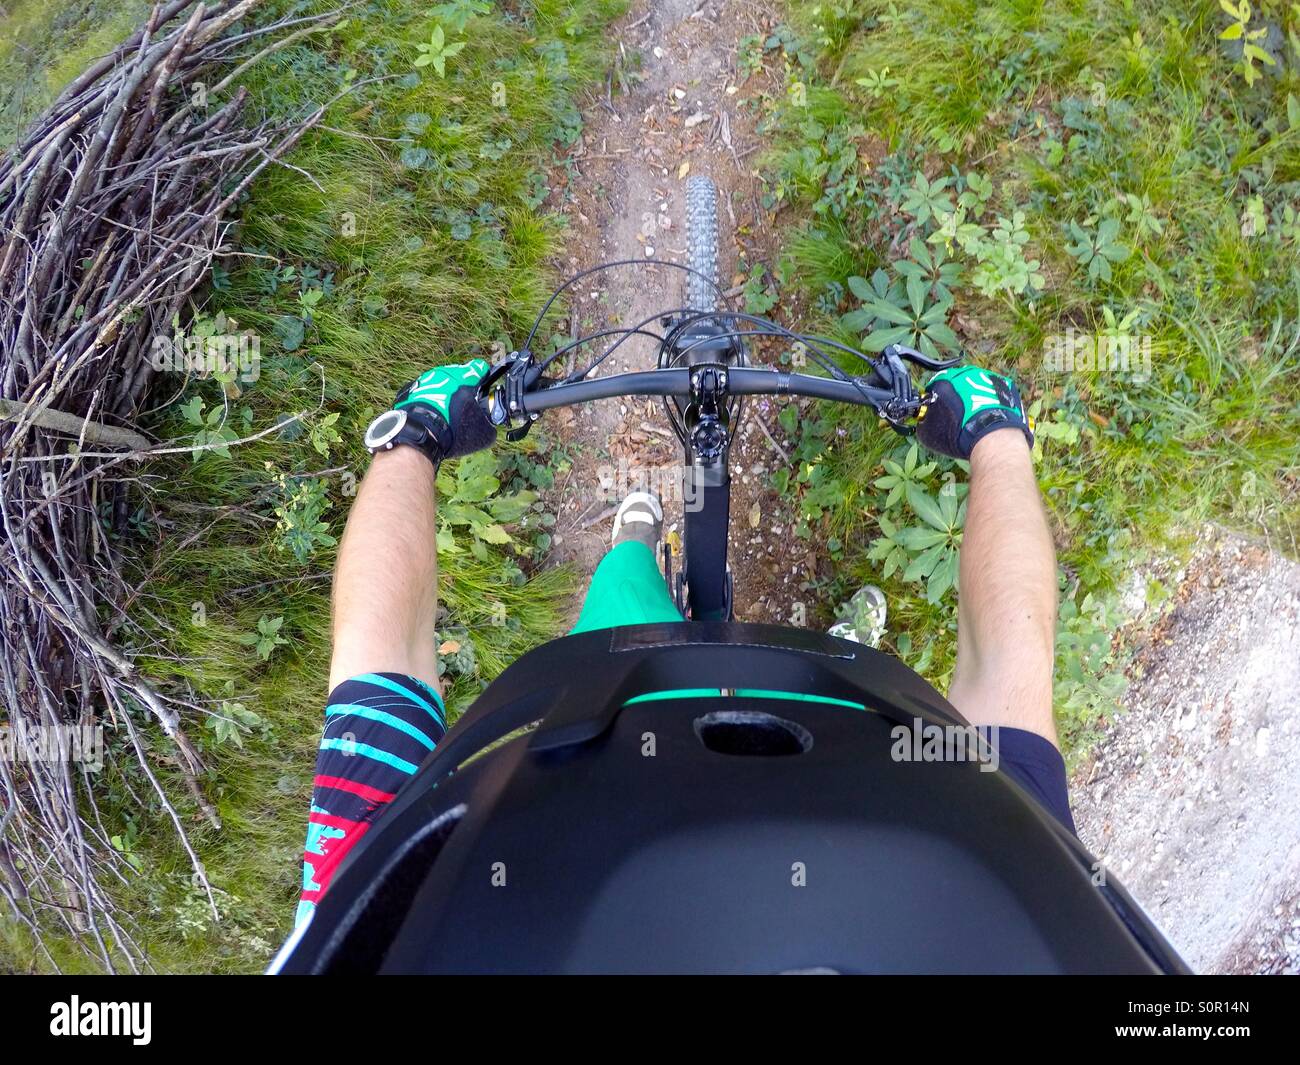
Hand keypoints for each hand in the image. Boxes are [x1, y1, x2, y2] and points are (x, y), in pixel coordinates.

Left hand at [394, 358, 495, 459]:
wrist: (421, 433)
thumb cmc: (452, 429)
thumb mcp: (481, 431)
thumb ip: (489, 422)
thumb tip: (490, 426)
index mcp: (465, 377)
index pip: (479, 368)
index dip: (483, 377)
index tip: (482, 386)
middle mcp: (446, 373)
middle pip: (458, 374)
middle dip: (462, 386)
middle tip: (464, 404)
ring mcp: (427, 378)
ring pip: (440, 381)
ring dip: (444, 392)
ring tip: (446, 411)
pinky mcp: (413, 387)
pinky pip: (425, 390)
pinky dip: (429, 398)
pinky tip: (432, 412)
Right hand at [915, 365, 1032, 459]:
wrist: (992, 436)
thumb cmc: (959, 434)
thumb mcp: (928, 433)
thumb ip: (924, 421)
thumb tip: (924, 421)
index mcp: (944, 379)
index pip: (936, 385)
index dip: (935, 399)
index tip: (938, 411)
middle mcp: (966, 373)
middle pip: (958, 383)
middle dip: (957, 396)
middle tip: (958, 416)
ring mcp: (988, 377)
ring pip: (978, 386)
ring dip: (976, 397)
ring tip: (977, 418)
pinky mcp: (1006, 385)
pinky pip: (995, 392)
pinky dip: (992, 401)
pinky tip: (991, 416)